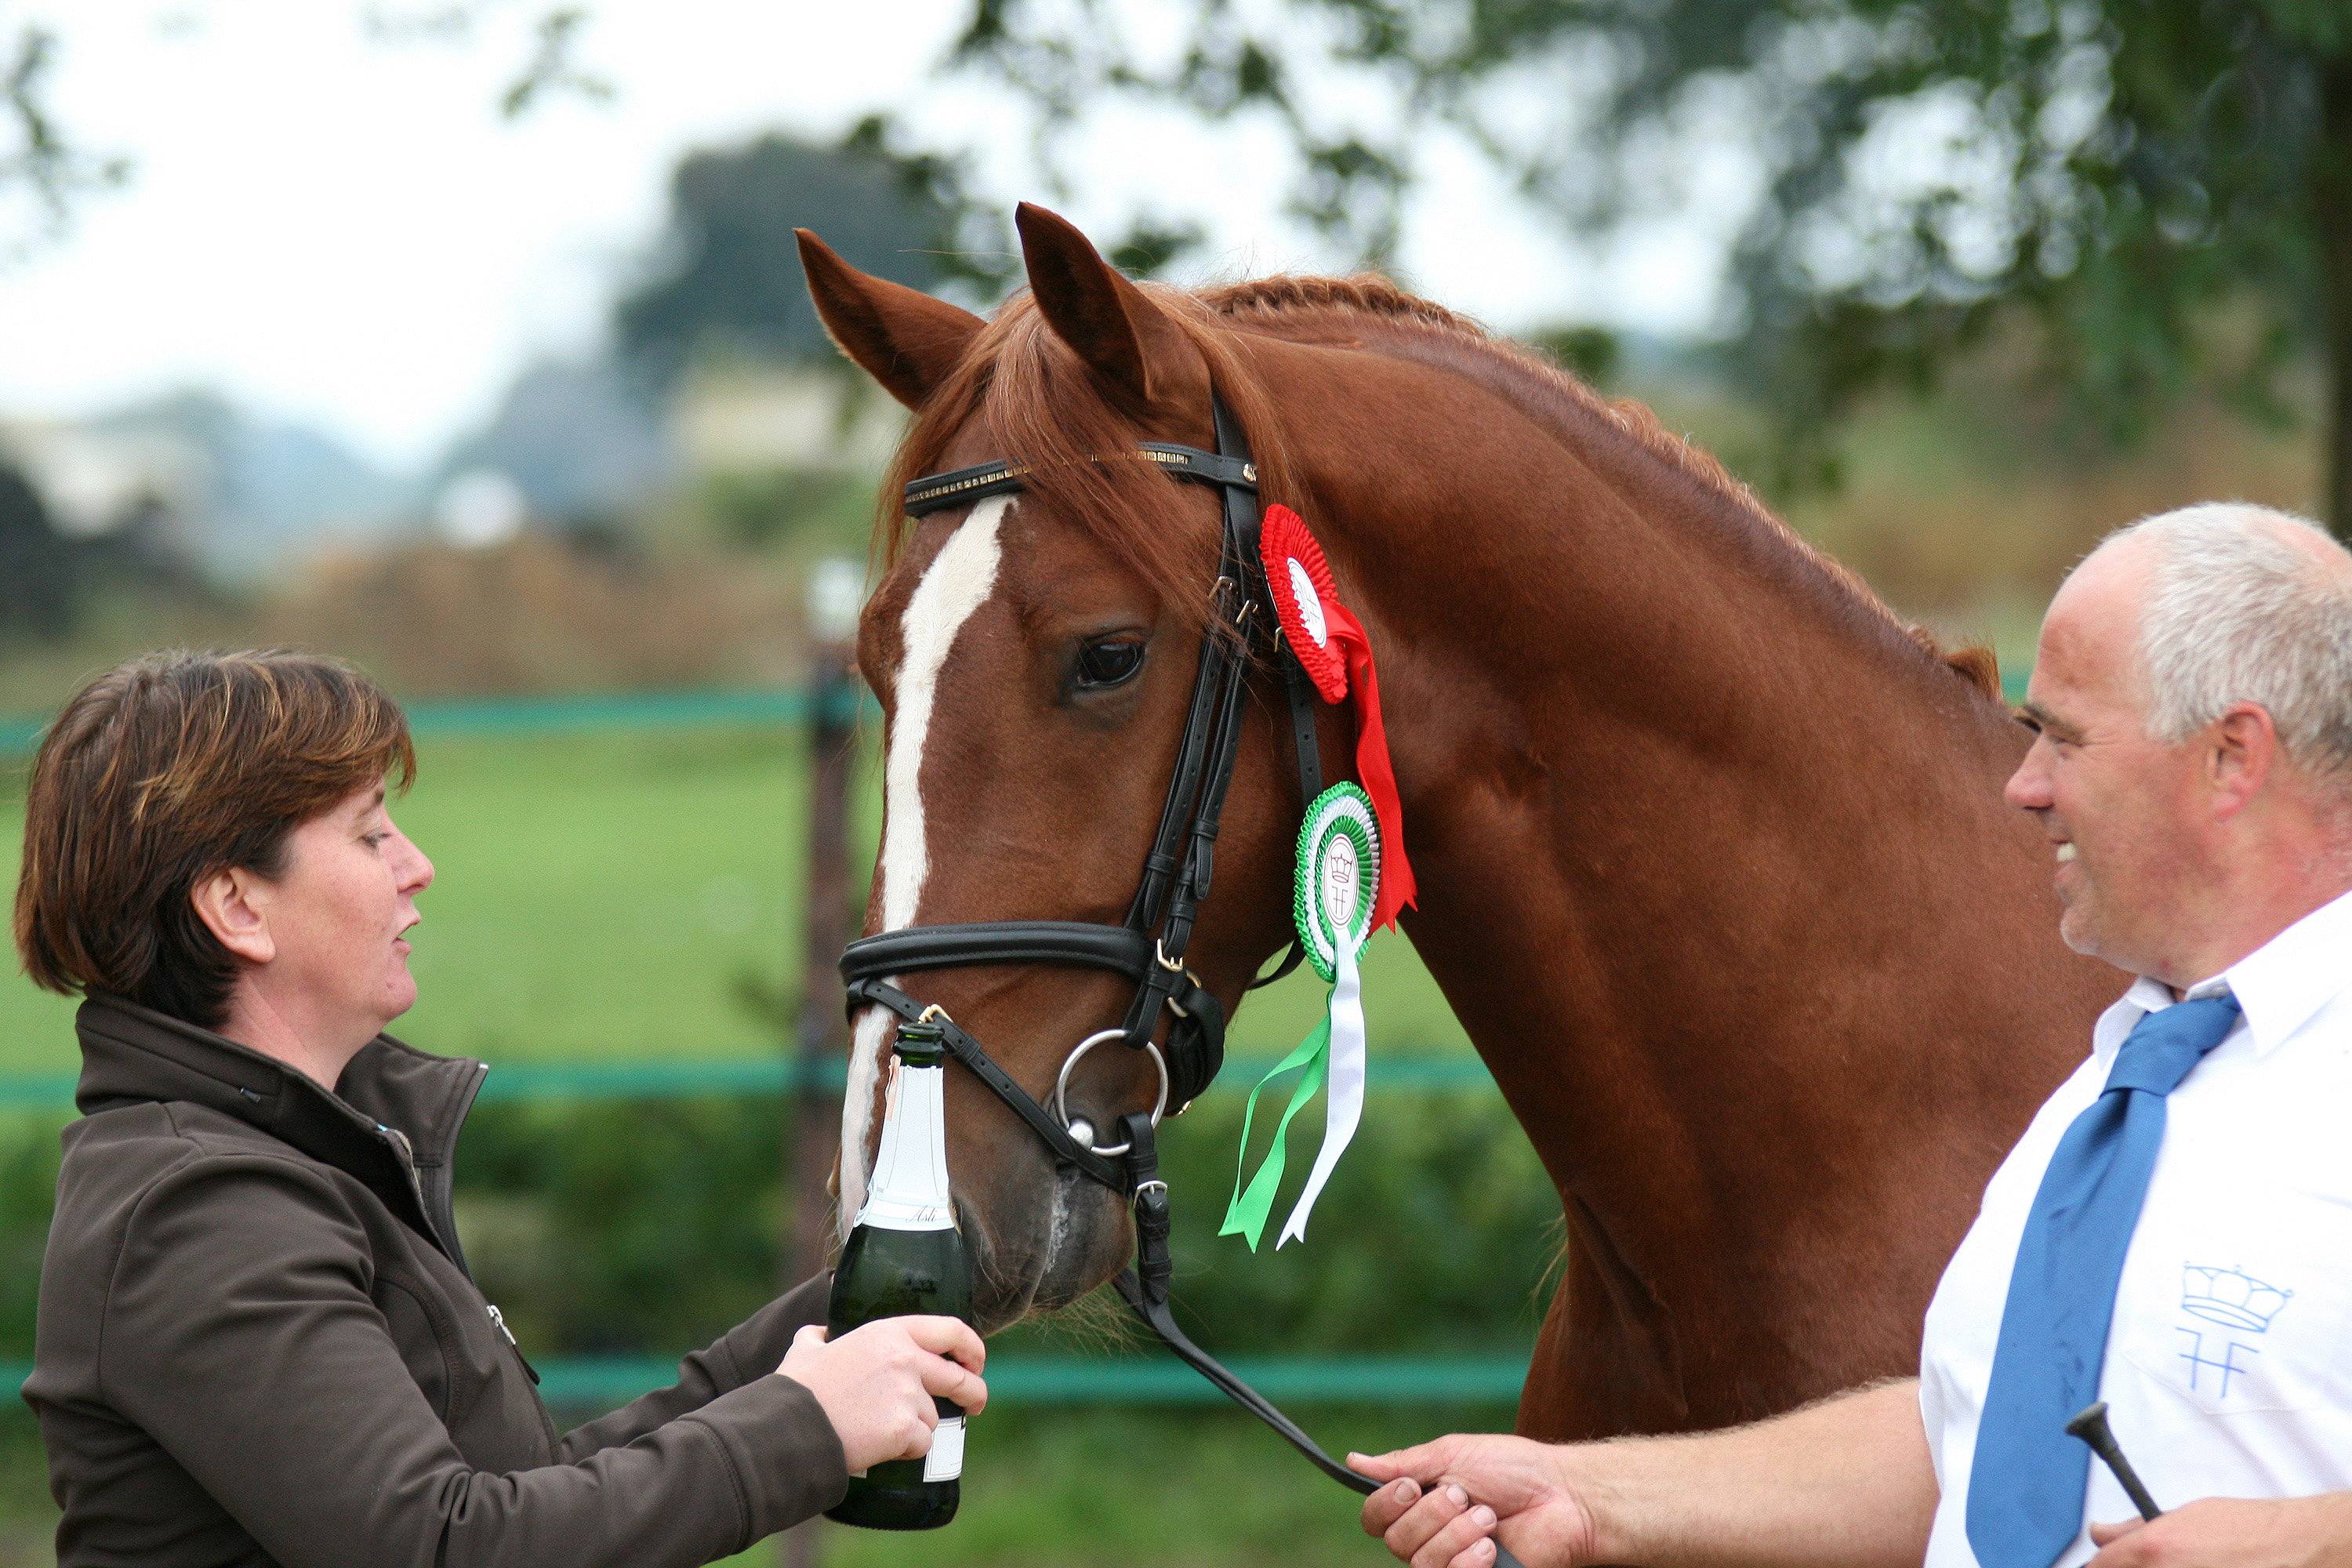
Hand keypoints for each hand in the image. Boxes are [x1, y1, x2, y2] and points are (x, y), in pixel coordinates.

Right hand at [777, 1316, 986, 1474]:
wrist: (791, 1429)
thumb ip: (819, 1337)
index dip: (971, 1346)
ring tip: (880, 1431)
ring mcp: (908, 1395)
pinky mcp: (905, 1429)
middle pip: (960, 1378)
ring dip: (915, 1428)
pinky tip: (882, 1447)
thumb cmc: (797, 1390)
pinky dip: (907, 1450)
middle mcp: (906, 1359)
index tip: (976, 1362)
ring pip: (932, 1418)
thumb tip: (820, 1334)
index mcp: (890, 1333)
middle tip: (974, 1405)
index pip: (951, 1330)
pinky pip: (921, 1444)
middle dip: (974, 1394)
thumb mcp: (806, 1349)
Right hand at [1354, 1434, 1596, 1567]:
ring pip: (1421, 1563)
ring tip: (1488, 1519)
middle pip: (1395, 1541)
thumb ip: (1404, 1464)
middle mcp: (1430, 1537)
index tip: (1412, 1485)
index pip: (1374, 1518)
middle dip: (1432, 1513)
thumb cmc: (1514, 1470)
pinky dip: (1469, 1562)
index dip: (1385, 1504)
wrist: (1563, 1497)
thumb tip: (1354, 1462)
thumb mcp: (1453, 1455)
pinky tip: (1493, 1548)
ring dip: (1456, 1535)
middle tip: (1466, 1496)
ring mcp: (1452, 1564)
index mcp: (1420, 1504)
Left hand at [2088, 1494, 2351, 1567]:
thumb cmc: (2245, 1531)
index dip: (2104, 1566)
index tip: (2111, 1565)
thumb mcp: (2179, 1516)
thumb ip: (2134, 1530)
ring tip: (2187, 1566)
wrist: (2295, 1552)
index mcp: (2149, 1551)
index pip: (2098, 1567)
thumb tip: (2100, 1532)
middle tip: (2153, 1565)